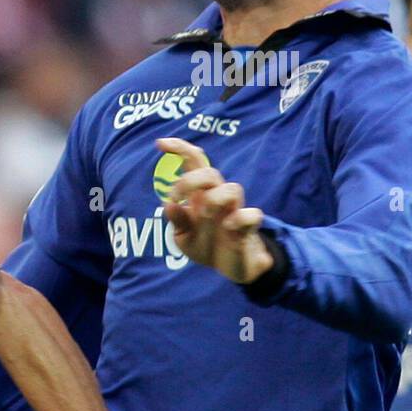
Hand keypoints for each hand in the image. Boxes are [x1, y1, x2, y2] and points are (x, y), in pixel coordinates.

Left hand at [158, 137, 274, 283]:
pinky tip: (228, 228)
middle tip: (178, 197)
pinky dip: (240, 219)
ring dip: (214, 199)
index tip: (159, 143)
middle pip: (211, 173)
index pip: (194, 163)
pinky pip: (251, 214)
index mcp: (200, 196)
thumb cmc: (207, 245)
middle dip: (191, 180)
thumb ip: (178, 221)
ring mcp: (235, 212)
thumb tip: (169, 205)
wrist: (232, 267)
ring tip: (204, 215)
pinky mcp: (249, 228)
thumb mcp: (184, 237)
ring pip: (233, 188)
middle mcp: (218, 199)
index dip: (180, 149)